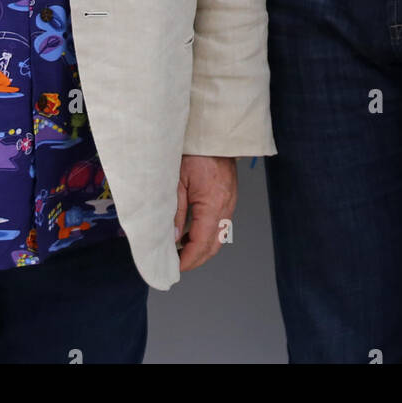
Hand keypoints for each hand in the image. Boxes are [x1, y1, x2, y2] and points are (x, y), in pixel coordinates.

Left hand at [174, 155, 236, 272]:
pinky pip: (220, 225)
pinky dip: (207, 235)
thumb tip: (170, 237)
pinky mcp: (229, 198)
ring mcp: (230, 203)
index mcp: (213, 204)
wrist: (214, 134)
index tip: (175, 267)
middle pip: (213, 245)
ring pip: (218, 237)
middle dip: (196, 259)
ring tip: (181, 251)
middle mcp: (226, 207)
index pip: (201, 242)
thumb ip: (175, 211)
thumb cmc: (195, 152)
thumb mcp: (178, 181)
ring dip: (202, 248)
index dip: (188, 259)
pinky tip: (190, 234)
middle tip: (177, 265)